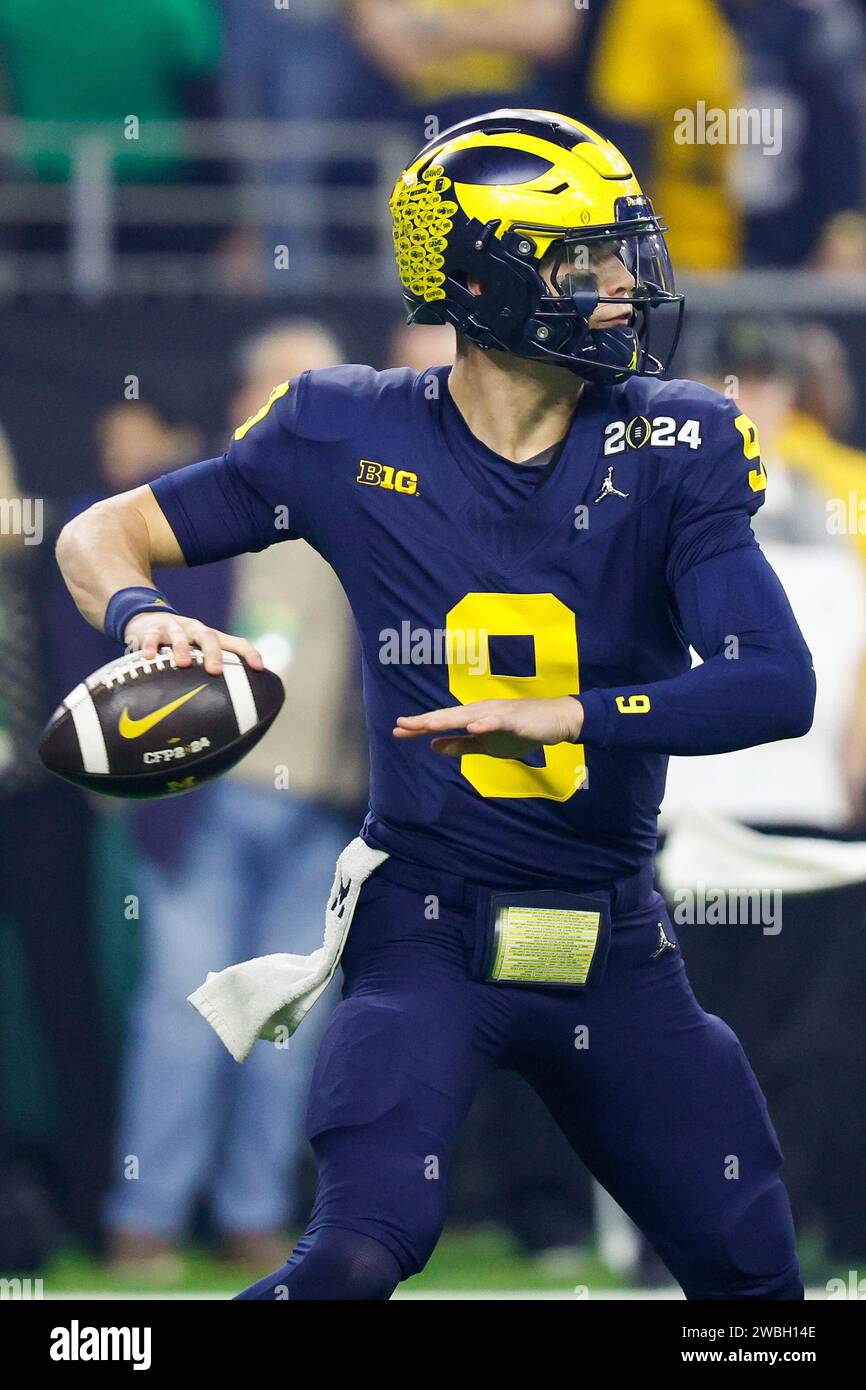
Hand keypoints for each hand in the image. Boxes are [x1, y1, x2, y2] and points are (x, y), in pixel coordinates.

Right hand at [122, 611, 263, 676]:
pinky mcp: (151, 629)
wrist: (147, 620)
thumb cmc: (180, 645)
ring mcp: (174, 628)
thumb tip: (227, 711)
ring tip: (183, 663)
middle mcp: (195, 630)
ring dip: (182, 648)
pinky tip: (148, 657)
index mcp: (211, 638)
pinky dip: (150, 646)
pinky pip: (151, 636)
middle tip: (215, 671)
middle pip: (209, 637)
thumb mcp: (197, 654)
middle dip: (213, 653)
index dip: (249, 653)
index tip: (259, 668)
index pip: (236, 643)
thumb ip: (209, 676)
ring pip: (179, 635)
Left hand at [393, 696, 583, 757]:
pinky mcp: (516, 719)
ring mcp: (497, 713)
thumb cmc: (521, 731)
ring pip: (468, 716)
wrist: (556, 721)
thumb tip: (433, 745)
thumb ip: (461, 744)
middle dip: (425, 720)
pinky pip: (498, 721)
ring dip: (447, 719)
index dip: (420, 727)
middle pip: (449, 716)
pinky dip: (486, 723)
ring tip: (426, 724)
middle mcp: (481, 710)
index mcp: (473, 717)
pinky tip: (474, 726)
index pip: (442, 723)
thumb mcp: (487, 745)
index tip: (397, 731)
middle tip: (401, 724)